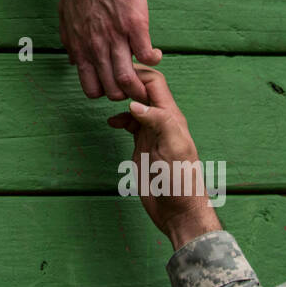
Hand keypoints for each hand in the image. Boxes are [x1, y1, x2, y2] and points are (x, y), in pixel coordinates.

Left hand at [60, 0, 160, 101]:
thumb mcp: (67, 18)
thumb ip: (72, 42)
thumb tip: (75, 61)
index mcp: (80, 48)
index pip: (91, 89)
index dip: (105, 91)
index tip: (114, 83)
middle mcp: (96, 47)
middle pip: (112, 90)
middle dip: (126, 93)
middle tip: (135, 83)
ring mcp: (115, 37)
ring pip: (128, 79)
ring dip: (141, 83)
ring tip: (147, 74)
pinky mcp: (135, 24)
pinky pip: (147, 55)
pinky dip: (154, 59)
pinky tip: (155, 53)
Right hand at [108, 66, 221, 249]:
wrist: (178, 211)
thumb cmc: (180, 182)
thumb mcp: (173, 148)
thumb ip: (158, 122)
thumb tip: (135, 104)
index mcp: (171, 117)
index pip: (155, 83)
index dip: (137, 75)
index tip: (116, 75)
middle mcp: (161, 120)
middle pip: (144, 90)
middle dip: (126, 82)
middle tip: (106, 82)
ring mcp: (151, 132)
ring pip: (135, 105)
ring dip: (121, 99)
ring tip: (105, 98)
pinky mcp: (142, 145)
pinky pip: (130, 123)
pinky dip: (119, 118)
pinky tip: (111, 122)